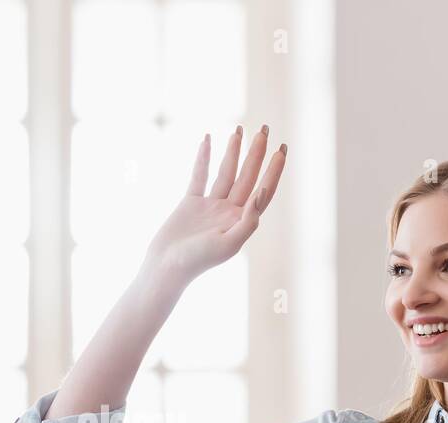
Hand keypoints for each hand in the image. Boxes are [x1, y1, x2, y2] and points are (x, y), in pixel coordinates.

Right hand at [142, 124, 285, 287]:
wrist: (165, 268)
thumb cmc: (197, 261)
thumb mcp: (228, 244)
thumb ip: (248, 221)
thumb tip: (262, 193)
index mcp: (241, 222)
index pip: (263, 192)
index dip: (274, 172)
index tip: (282, 150)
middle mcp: (228, 212)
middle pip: (247, 177)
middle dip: (256, 153)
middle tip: (265, 130)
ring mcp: (210, 206)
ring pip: (225, 173)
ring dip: (233, 152)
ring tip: (239, 129)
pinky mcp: (190, 203)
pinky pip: (199, 175)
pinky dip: (202, 158)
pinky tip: (207, 140)